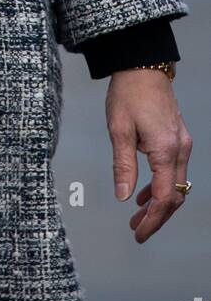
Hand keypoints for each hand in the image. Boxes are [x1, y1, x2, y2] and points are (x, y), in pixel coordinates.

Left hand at [106, 70, 191, 241]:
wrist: (142, 66)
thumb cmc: (128, 93)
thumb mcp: (119, 130)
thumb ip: (123, 166)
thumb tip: (123, 197)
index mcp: (166, 150)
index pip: (164, 197)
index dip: (152, 220)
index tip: (138, 234)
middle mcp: (180, 149)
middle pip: (175, 196)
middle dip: (157, 217)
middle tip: (136, 230)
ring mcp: (182, 143)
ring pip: (176, 185)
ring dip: (159, 203)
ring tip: (137, 216)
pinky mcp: (177, 138)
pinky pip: (173, 170)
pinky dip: (161, 185)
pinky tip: (143, 192)